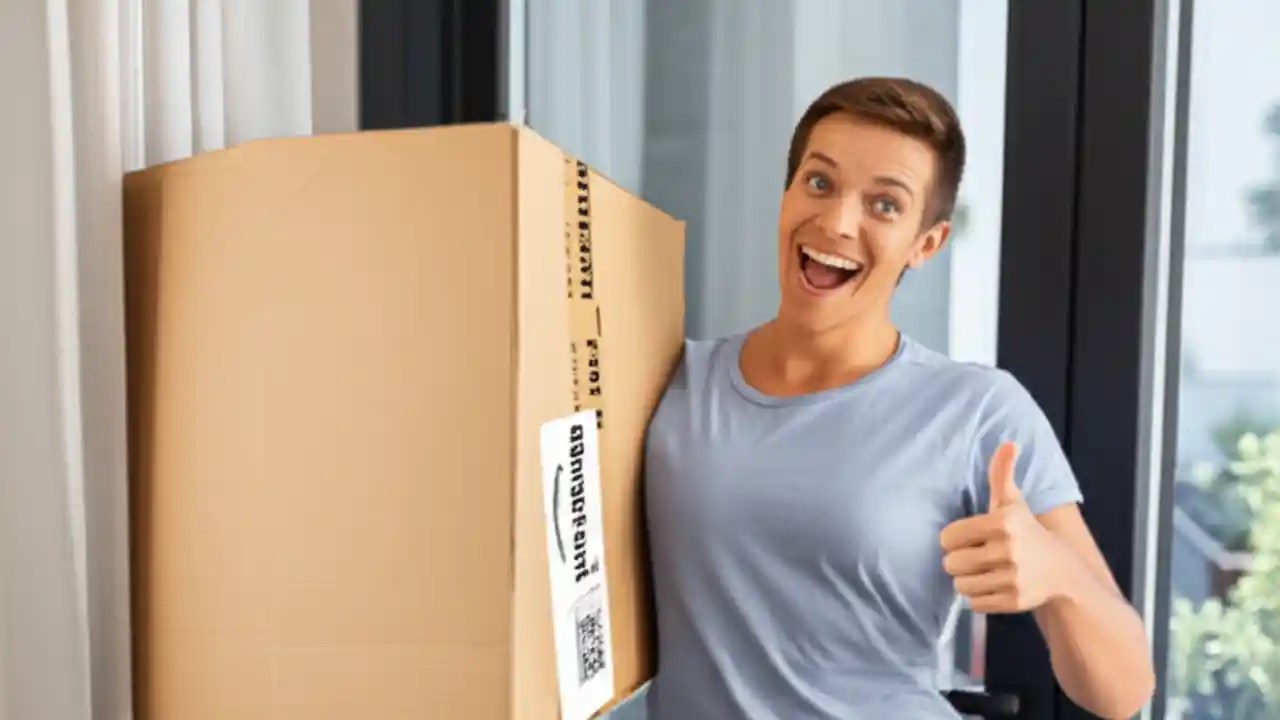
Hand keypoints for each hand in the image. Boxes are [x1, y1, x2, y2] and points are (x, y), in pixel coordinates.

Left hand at [939, 442, 1067, 612]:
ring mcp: (1012, 578)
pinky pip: (974, 603)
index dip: (953, 539)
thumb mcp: (1013, 502)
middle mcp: (1008, 550)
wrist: (1062, 571)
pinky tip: (994, 586)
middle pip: (951, 563)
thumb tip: (1009, 443)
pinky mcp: (1014, 602)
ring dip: (967, 580)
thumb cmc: (1026, 532)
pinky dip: (978, 598)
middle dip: (959, 561)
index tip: (969, 538)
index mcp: (1003, 522)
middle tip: (976, 557)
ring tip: (984, 572)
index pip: (948, 537)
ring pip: (960, 585)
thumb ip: (1003, 473)